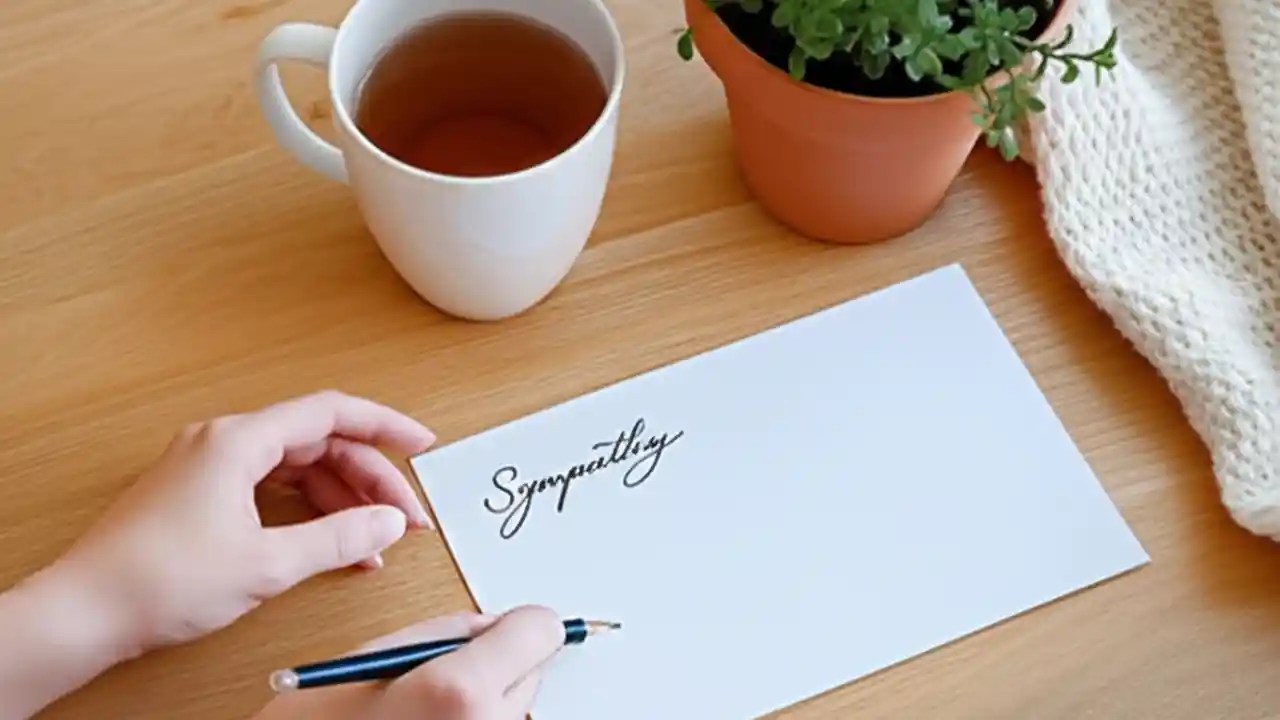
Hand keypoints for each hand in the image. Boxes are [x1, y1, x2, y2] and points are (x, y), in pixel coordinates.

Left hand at [55, 390, 435, 653]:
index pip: (330, 413)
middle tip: (406, 518)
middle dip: (369, 480)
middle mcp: (224, 443)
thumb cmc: (158, 580)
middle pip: (319, 444)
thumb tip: (388, 523)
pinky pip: (272, 490)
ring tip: (376, 543)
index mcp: (238, 441)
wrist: (85, 612)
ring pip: (298, 470)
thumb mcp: (267, 563)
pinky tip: (333, 545)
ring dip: (342, 502)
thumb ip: (339, 538)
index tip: (422, 444)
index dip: (385, 426)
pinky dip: (308, 514)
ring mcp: (210, 468)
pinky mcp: (202, 496)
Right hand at [255, 606, 564, 719]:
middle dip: (500, 663)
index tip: (498, 628)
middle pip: (533, 671)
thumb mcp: (370, 659)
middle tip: (441, 676)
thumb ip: (443, 633)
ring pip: (513, 709)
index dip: (518, 624)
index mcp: (459, 691)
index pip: (540, 631)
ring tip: (423, 714)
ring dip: (486, 701)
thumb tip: (493, 627)